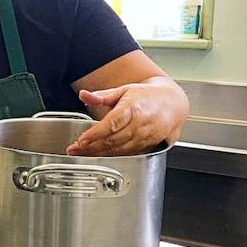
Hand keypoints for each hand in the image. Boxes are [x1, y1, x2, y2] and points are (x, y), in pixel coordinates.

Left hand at [65, 82, 185, 155]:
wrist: (173, 102)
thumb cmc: (146, 96)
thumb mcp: (123, 90)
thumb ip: (102, 96)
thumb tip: (84, 95)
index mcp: (132, 108)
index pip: (111, 123)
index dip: (95, 134)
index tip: (81, 140)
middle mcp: (140, 124)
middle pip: (113, 139)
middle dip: (91, 147)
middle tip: (74, 150)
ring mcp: (145, 136)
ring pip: (119, 149)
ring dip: (99, 154)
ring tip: (82, 154)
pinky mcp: (148, 145)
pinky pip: (128, 153)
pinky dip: (112, 156)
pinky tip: (99, 156)